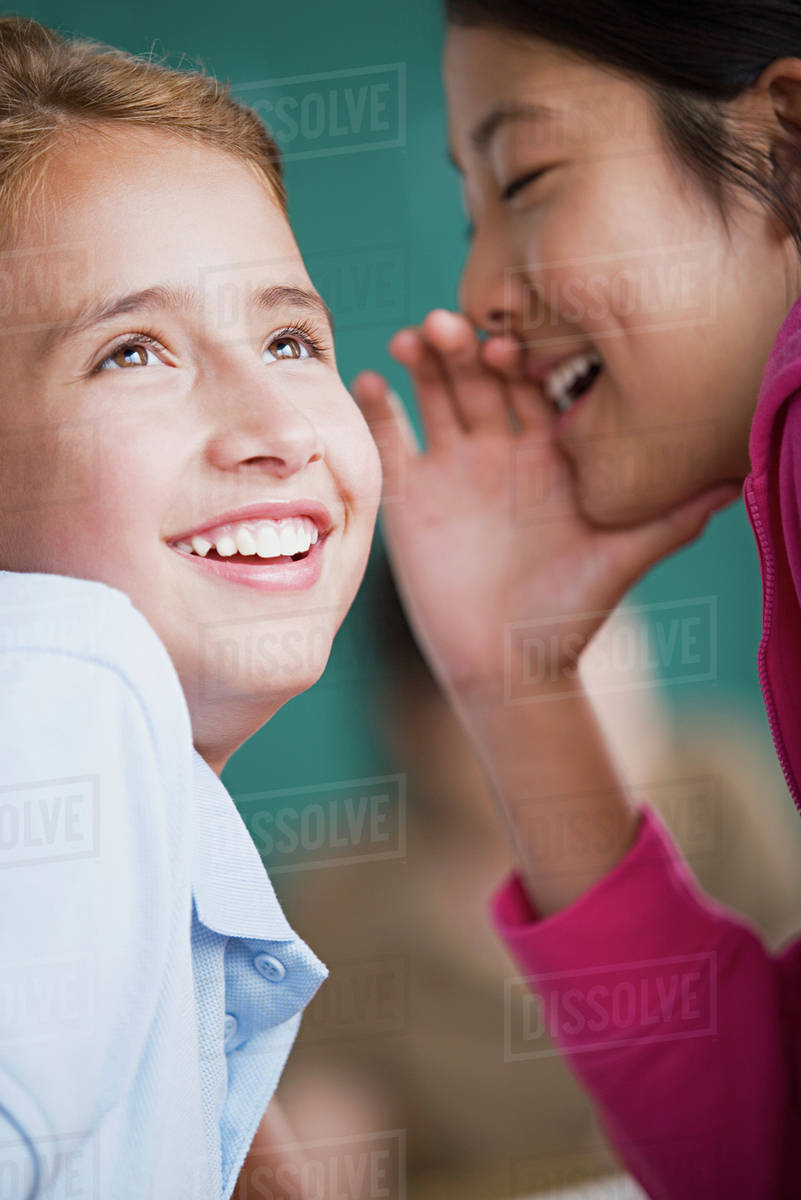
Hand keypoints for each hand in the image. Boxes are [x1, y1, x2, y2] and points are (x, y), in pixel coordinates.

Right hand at [352, 309, 739, 700]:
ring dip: (420, 363)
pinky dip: (379, 411)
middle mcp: (499, 450)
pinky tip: (371, 381)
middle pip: (477, 380)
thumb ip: (670, 519)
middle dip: (462, 348)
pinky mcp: (409, 496)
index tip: (507, 344)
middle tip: (446, 322)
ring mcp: (451, 469)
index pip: (531, 387)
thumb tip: (733, 481)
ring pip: (433, 398)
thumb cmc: (569, 615)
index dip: (517, 361)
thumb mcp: (620, 560)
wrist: (505, 666)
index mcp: (547, 454)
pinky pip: (392, 443)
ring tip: (408, 339)